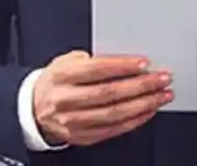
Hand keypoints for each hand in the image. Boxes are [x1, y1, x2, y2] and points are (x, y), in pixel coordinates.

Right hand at [32, 50, 172, 146]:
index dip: (123, 66)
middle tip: (161, 79)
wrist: (35, 109)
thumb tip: (126, 62)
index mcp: (62, 75)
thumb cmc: (56, 82)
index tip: (144, 63)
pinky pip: (114, 129)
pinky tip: (148, 110)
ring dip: (143, 104)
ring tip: (161, 95)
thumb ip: (92, 59)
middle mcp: (66, 99)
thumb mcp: (66, 61)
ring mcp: (74, 121)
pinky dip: (135, 120)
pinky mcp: (83, 136)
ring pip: (115, 113)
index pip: (97, 69)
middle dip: (141, 85)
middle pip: (109, 93)